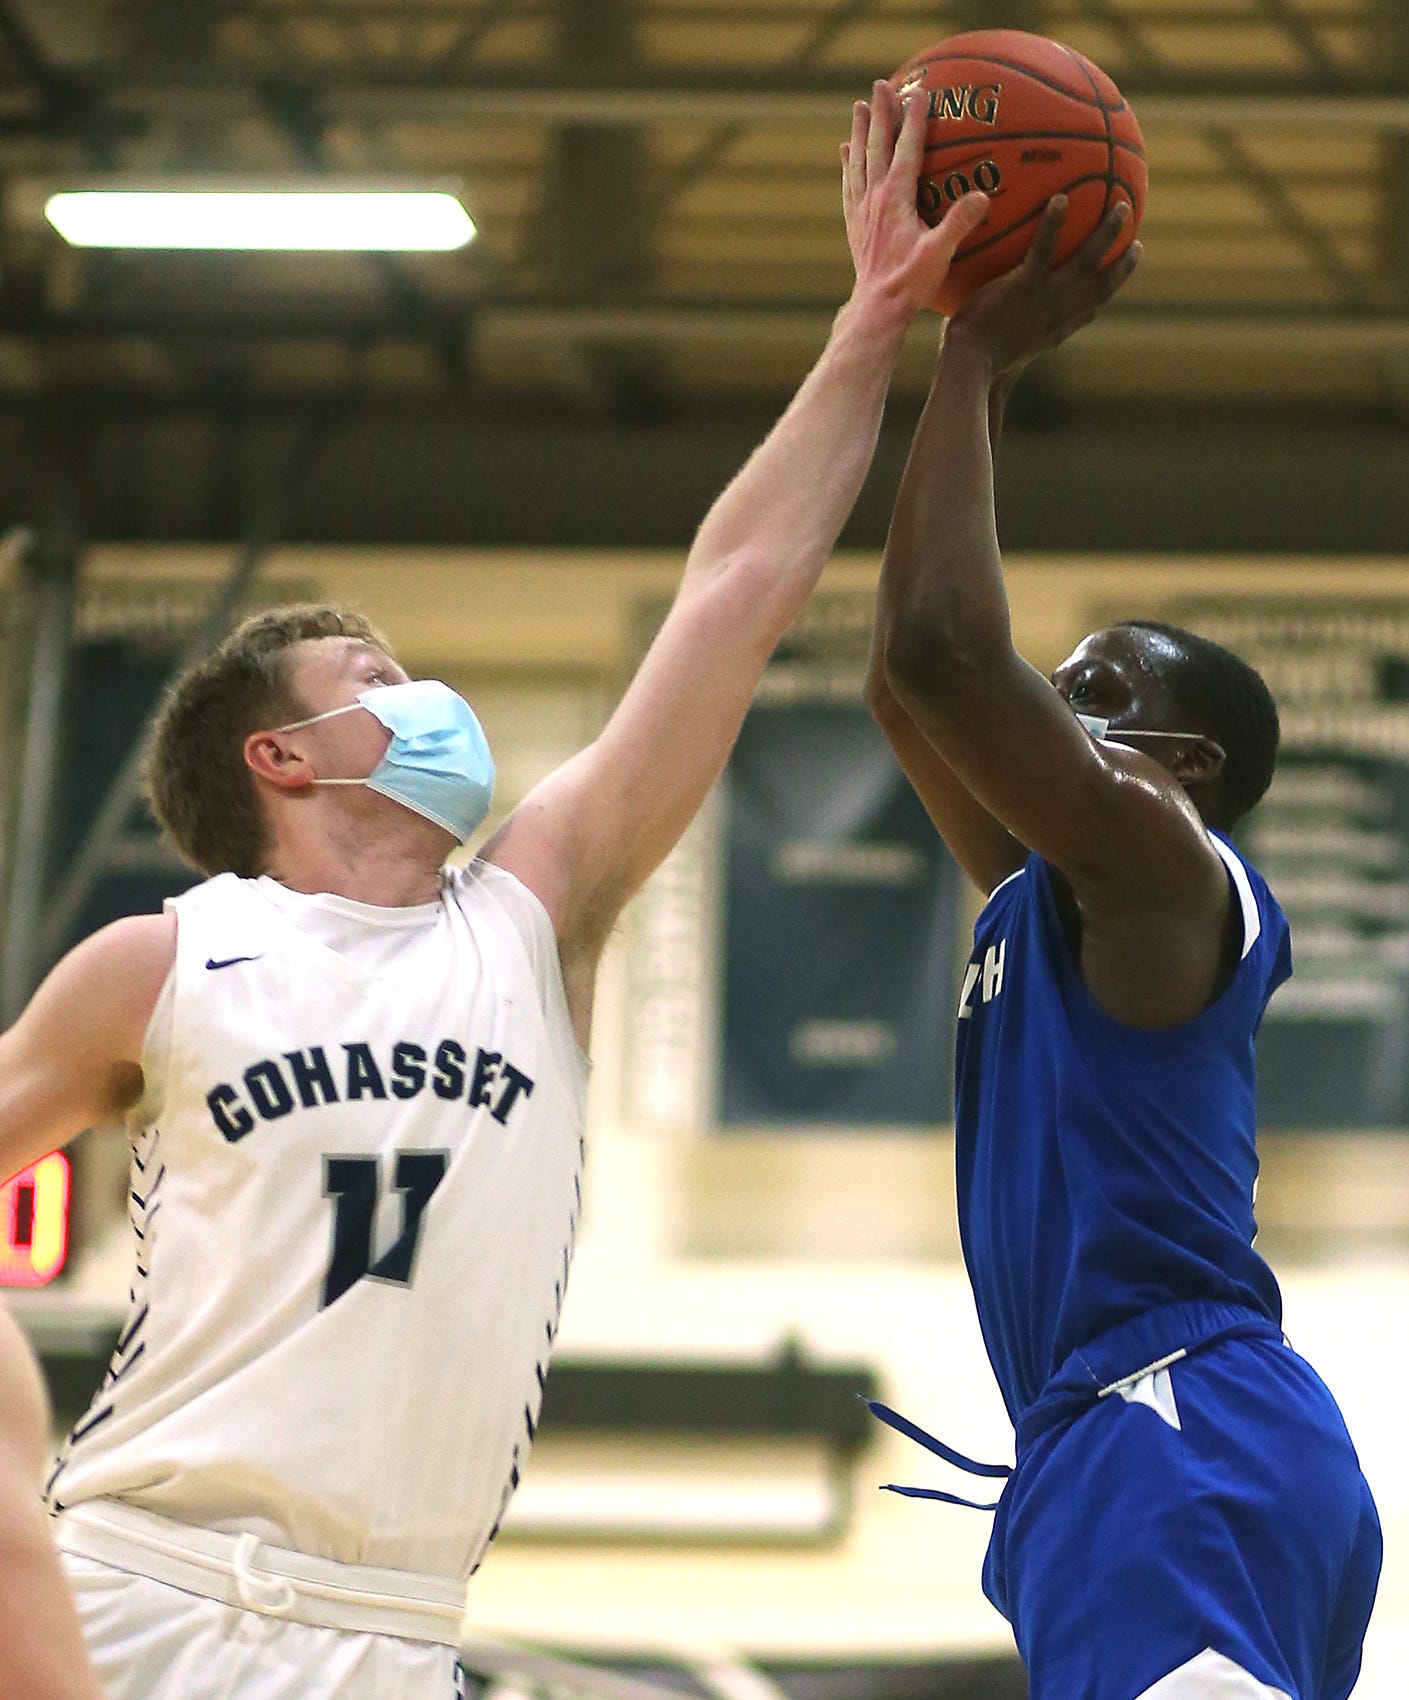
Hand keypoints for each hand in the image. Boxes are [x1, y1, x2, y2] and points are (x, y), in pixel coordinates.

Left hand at [841, 80, 989, 324]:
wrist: (876, 308)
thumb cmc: (910, 283)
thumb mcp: (940, 254)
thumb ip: (959, 223)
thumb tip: (984, 196)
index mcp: (896, 199)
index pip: (907, 149)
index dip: (914, 119)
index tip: (919, 92)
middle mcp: (874, 198)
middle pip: (877, 145)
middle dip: (881, 113)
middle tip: (880, 84)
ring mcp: (861, 210)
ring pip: (858, 160)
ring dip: (860, 132)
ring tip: (859, 107)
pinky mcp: (854, 224)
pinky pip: (849, 185)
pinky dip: (848, 164)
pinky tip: (846, 152)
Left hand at [947, 196, 1141, 379]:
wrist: (970, 365)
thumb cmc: (975, 366)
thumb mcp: (1000, 360)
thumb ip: (1004, 347)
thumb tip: (994, 367)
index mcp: (1055, 331)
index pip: (1090, 309)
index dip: (1108, 291)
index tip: (1119, 280)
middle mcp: (1059, 315)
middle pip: (1103, 285)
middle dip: (1124, 263)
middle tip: (1135, 239)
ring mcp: (1046, 298)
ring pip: (1088, 261)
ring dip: (1108, 233)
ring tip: (1121, 206)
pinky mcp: (1025, 285)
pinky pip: (1044, 248)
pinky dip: (1054, 224)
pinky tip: (1060, 198)